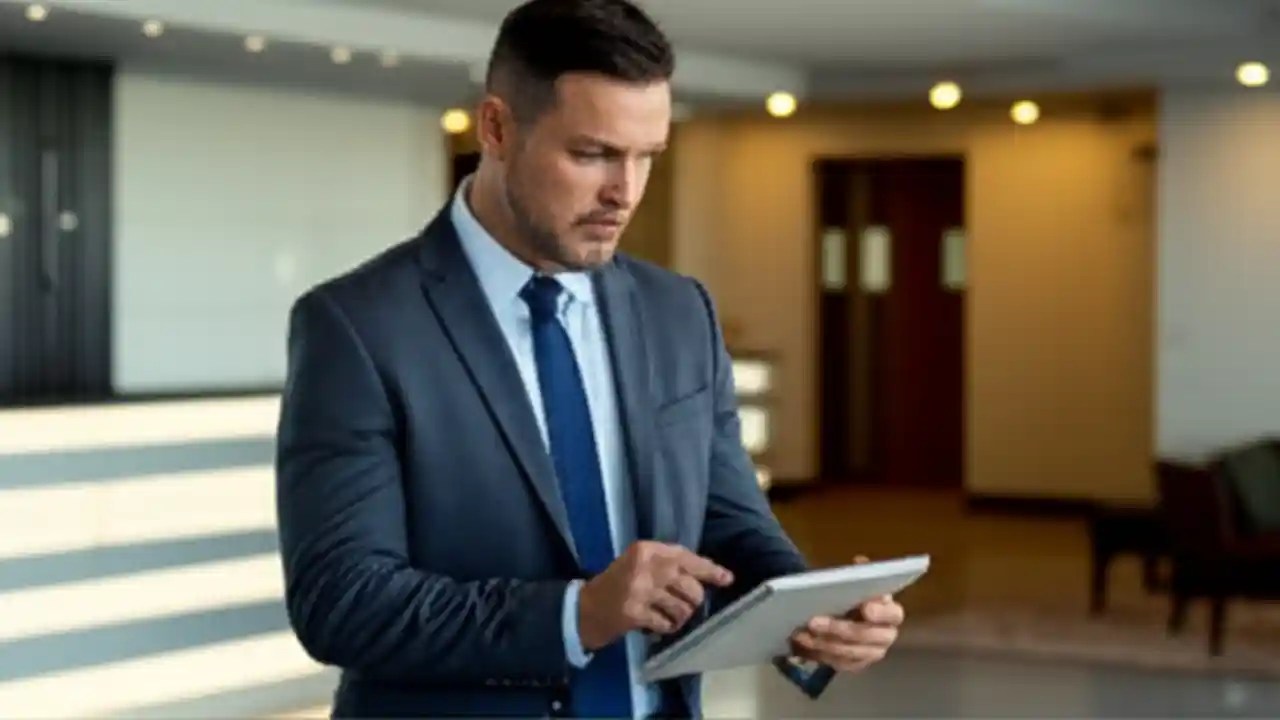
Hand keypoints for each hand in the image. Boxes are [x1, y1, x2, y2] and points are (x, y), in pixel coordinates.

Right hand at [578, 541, 733, 650]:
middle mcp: (645, 566)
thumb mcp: (640, 563)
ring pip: (682, 608)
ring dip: (679, 618)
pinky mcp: (634, 613)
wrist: (584, 608)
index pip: (687, 558)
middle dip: (692, 601)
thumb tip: (708, 576)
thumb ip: (668, 564)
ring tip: (666, 616)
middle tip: (681, 606)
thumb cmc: (617, 584)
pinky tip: (655, 625)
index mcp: (647, 549)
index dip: (709, 570)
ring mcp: (639, 590)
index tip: (727, 579)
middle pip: (690, 587)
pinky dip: (666, 628)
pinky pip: (667, 624)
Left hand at [788, 556, 904, 673]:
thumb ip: (860, 573)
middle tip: (813, 621)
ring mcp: (870, 654)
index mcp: (892, 613)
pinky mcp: (853, 665)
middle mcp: (885, 637)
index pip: (893, 614)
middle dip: (838, 629)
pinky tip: (801, 644)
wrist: (847, 615)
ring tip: (800, 633)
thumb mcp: (858, 581)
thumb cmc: (854, 595)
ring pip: (847, 653)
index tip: (865, 607)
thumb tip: (860, 562)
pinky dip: (817, 653)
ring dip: (822, 643)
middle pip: (864, 636)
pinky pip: (835, 662)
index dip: (880, 612)